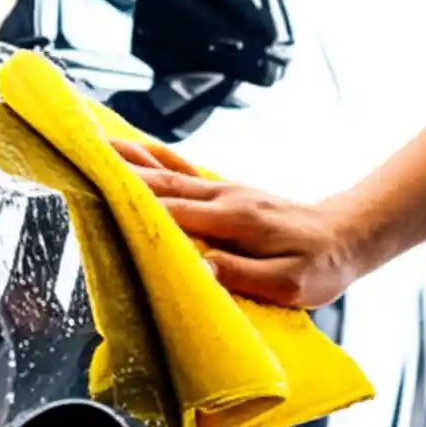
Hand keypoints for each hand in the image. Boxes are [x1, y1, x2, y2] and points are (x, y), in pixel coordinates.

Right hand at [111, 140, 363, 307]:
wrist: (345, 235)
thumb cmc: (318, 266)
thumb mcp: (289, 284)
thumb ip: (243, 275)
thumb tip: (199, 267)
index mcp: (235, 219)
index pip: (174, 211)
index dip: (134, 205)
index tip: (97, 196)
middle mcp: (224, 196)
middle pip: (161, 180)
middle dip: (120, 171)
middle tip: (79, 159)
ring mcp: (222, 189)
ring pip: (167, 169)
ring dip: (129, 157)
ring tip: (92, 142)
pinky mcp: (222, 190)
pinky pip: (181, 168)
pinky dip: (152, 155)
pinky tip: (130, 148)